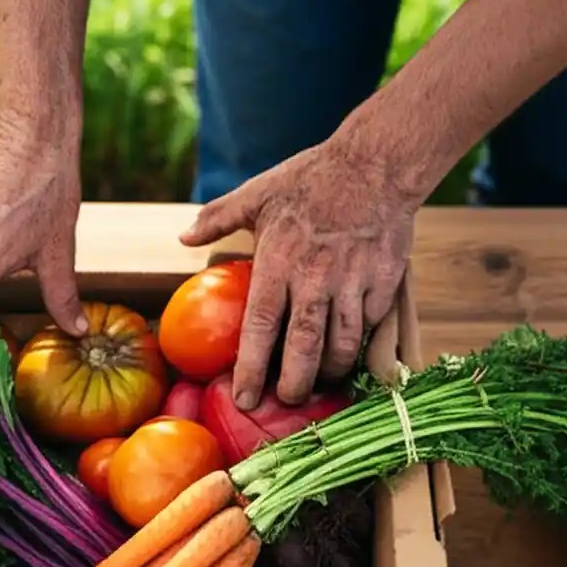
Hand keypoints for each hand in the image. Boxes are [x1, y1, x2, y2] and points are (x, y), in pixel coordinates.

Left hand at [180, 139, 417, 408]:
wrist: (377, 164)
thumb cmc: (311, 178)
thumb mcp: (259, 193)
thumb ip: (219, 217)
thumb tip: (183, 238)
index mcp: (279, 260)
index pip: (260, 325)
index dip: (252, 367)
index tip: (244, 396)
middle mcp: (315, 277)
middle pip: (303, 347)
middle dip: (293, 384)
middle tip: (285, 402)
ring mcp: (353, 282)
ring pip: (342, 345)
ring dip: (329, 373)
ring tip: (317, 385)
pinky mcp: (384, 282)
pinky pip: (369, 327)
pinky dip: (358, 347)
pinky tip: (347, 357)